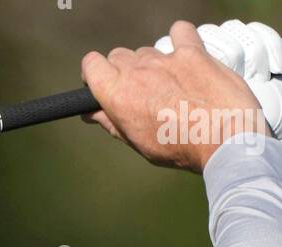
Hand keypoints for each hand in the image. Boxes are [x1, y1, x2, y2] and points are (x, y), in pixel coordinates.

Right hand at [81, 19, 271, 172]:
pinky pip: (180, 31)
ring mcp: (165, 58)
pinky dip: (180, 39)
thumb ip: (112, 122)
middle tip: (139, 92)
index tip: (102, 83)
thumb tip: (91, 113)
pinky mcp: (192, 51)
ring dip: (152, 64)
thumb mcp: (138, 142)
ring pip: (147, 50)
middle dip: (123, 71)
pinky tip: (184, 55)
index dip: (95, 73)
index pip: (91, 65)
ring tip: (169, 87)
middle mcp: (138, 71)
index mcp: (118, 95)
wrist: (222, 139)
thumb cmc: (179, 147)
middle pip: (119, 56)